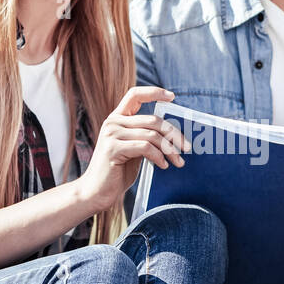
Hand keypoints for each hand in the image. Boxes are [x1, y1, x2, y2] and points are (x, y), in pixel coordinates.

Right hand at [75, 86, 190, 213]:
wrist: (96, 192)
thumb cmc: (117, 172)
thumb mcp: (133, 148)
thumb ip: (144, 136)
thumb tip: (171, 132)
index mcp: (117, 118)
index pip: (135, 95)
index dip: (154, 92)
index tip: (172, 97)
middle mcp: (113, 122)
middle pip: (153, 120)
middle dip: (174, 134)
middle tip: (187, 148)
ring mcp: (112, 134)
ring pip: (152, 135)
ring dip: (170, 149)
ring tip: (178, 161)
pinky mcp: (114, 148)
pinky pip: (145, 147)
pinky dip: (159, 157)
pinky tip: (163, 166)